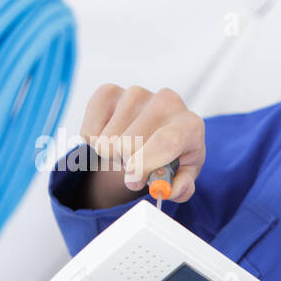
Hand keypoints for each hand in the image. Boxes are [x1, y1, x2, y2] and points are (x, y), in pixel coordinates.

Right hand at [81, 83, 204, 204]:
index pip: (166, 142)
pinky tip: (112, 137)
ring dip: (113, 154)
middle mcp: (167, 102)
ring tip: (129, 151)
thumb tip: (166, 189)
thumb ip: (180, 188)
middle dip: (128, 164)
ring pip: (107, 140)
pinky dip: (94, 143)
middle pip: (129, 144)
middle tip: (137, 165)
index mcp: (191, 125)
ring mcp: (137, 93)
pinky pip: (89, 130)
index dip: (145, 165)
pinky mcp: (110, 91)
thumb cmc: (172, 158)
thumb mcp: (183, 177)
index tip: (134, 180)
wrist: (157, 136)